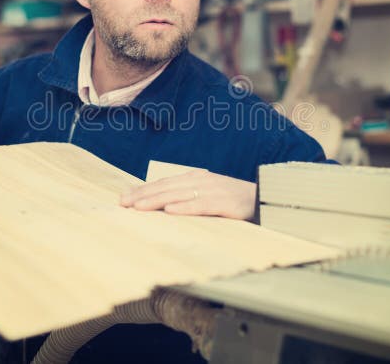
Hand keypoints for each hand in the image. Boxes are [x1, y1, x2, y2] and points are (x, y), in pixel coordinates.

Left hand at [120, 170, 255, 219]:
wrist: (266, 201)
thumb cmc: (233, 202)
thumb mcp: (208, 197)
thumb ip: (188, 198)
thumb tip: (162, 206)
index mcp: (196, 179)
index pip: (164, 184)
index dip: (144, 190)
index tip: (124, 197)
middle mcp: (202, 181)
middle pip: (168, 188)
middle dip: (144, 195)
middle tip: (124, 203)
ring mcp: (214, 191)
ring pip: (180, 195)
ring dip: (158, 200)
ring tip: (139, 207)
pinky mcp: (226, 203)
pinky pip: (202, 205)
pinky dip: (185, 207)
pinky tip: (170, 211)